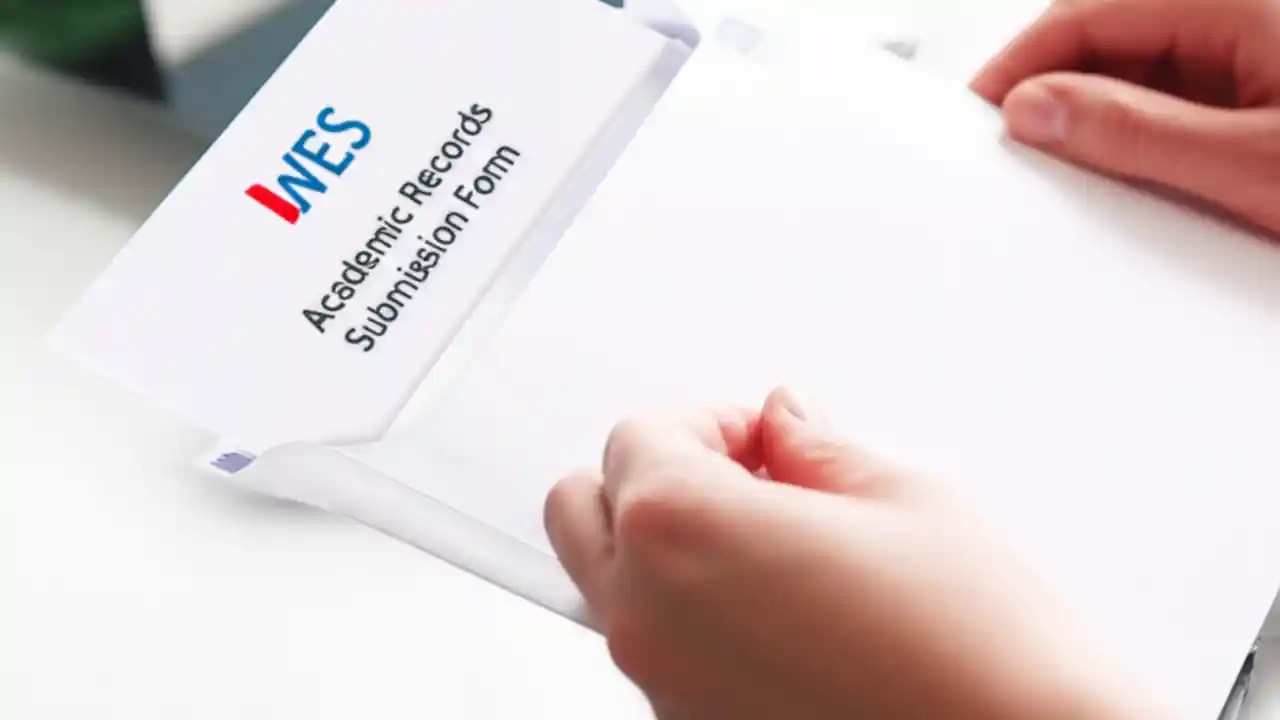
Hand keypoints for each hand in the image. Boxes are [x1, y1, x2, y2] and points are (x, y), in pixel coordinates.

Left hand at [545, 389, 1157, 718]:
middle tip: (750, 481)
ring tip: (775, 549)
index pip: (638, 432)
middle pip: (584, 506)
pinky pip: (655, 647)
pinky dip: (688, 612)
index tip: (766, 438)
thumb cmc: (977, 649)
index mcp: (679, 528)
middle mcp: (645, 614)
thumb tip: (781, 419)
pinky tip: (783, 613)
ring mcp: (658, 685)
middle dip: (656, 474)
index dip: (711, 421)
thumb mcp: (902, 498)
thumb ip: (812, 444)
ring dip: (665, 544)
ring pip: (610, 581)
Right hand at [972, 0, 1279, 234]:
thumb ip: (1136, 134)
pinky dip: (1140, 143)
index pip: (1091, 12)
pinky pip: (1176, 108)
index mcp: (1243, 3)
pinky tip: (1129, 183)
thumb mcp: (1249, 162)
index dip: (1023, 62)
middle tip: (1015, 144)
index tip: (982, 110)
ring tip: (1072, 173)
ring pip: (1140, 77)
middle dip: (1055, 94)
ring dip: (1098, 124)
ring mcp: (1256, 57)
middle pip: (1109, 43)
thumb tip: (1040, 111)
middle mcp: (1248, 18)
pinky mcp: (1262, 101)